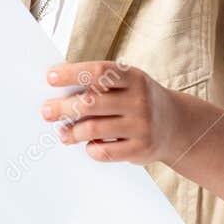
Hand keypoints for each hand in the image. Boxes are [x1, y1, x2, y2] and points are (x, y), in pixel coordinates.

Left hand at [40, 60, 184, 165]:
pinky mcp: (140, 149)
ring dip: (71, 132)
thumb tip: (59, 92)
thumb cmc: (139, 100)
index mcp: (134, 77)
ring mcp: (141, 125)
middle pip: (90, 102)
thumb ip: (100, 85)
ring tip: (62, 133)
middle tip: (46, 111)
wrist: (177, 126)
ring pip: (93, 129)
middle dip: (62, 107)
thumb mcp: (128, 84)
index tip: (50, 77)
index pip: (99, 72)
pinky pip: (104, 152)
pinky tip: (87, 145)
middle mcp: (139, 100)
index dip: (72, 73)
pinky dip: (90, 149)